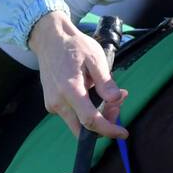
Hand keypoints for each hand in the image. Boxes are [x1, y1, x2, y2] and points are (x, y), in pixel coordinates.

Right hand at [27, 12, 128, 138]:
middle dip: (104, 124)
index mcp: (70, 90)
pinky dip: (86, 110)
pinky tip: (94, 94)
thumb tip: (117, 99)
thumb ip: (106, 82)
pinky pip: (71, 115)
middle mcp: (58, 101)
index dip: (108, 130)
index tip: (123, 133)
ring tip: (110, 97)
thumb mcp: (95, 58)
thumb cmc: (74, 46)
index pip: (90, 121)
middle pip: (83, 128)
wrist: (50, 40)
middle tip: (118, 106)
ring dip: (96, 116)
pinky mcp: (51, 104)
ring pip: (77, 123)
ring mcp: (52, 104)